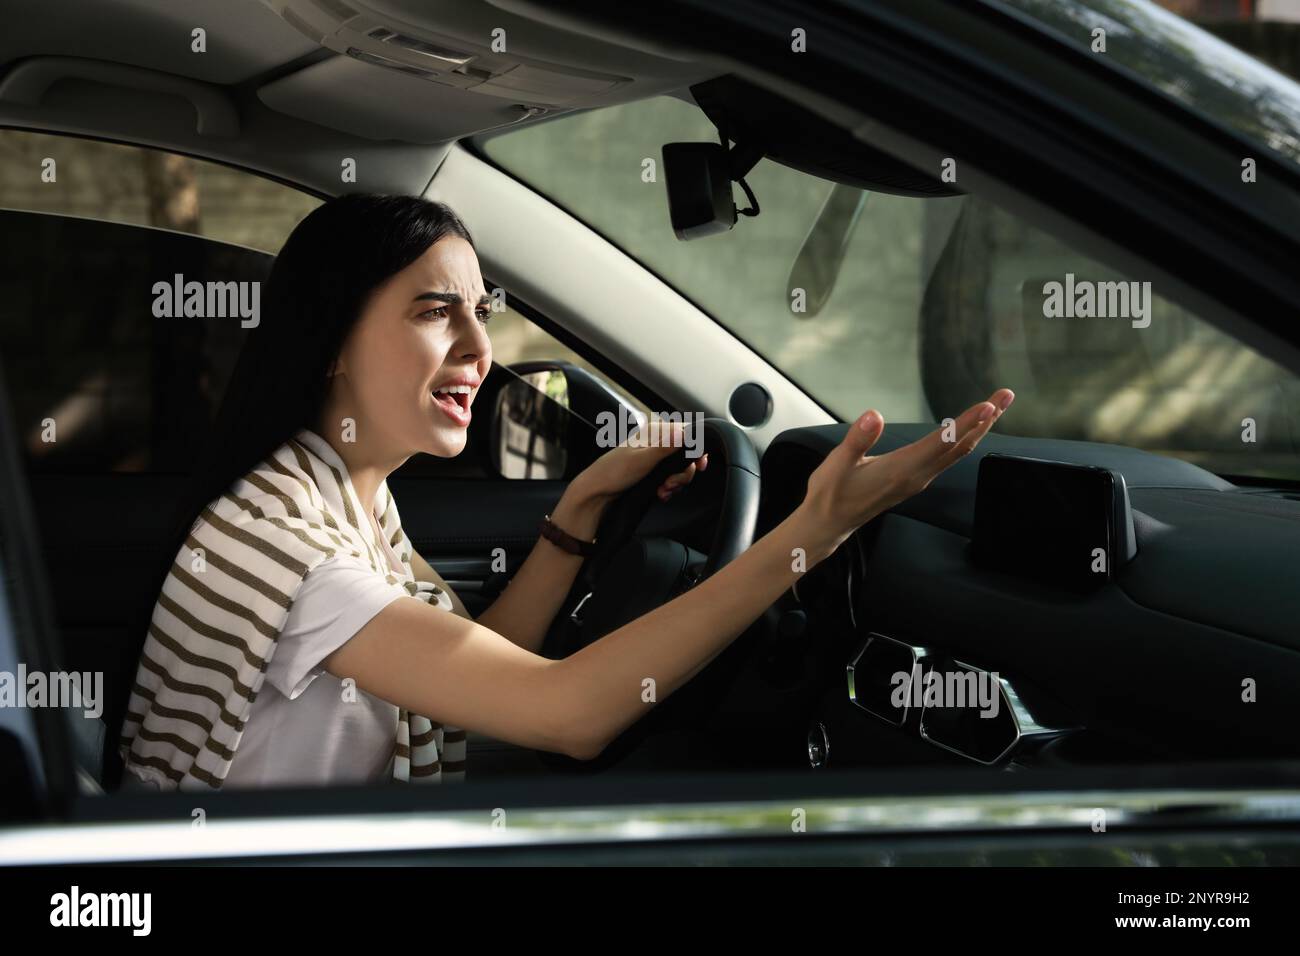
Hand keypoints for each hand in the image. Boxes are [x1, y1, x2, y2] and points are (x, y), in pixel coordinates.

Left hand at [569, 420, 707, 506]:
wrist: (596, 494)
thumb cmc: (614, 473)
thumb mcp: (643, 460)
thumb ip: (666, 446)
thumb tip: (686, 432)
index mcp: (653, 432)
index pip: (685, 433)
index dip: (696, 449)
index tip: (699, 464)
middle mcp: (655, 443)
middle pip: (685, 454)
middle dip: (682, 472)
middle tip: (671, 483)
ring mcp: (653, 458)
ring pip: (678, 469)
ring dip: (674, 483)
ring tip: (662, 490)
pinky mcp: (651, 473)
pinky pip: (669, 479)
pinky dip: (668, 488)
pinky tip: (659, 494)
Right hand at [800, 389, 1014, 546]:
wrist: (829, 522)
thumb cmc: (831, 493)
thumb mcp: (837, 464)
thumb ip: (857, 440)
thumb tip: (873, 415)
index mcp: (901, 470)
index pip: (941, 443)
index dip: (966, 424)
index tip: (988, 406)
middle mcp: (917, 476)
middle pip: (959, 446)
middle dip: (985, 420)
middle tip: (1006, 395)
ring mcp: (918, 479)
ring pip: (957, 452)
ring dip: (979, 428)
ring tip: (996, 406)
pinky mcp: (915, 479)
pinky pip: (948, 457)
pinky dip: (964, 438)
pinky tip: (969, 429)